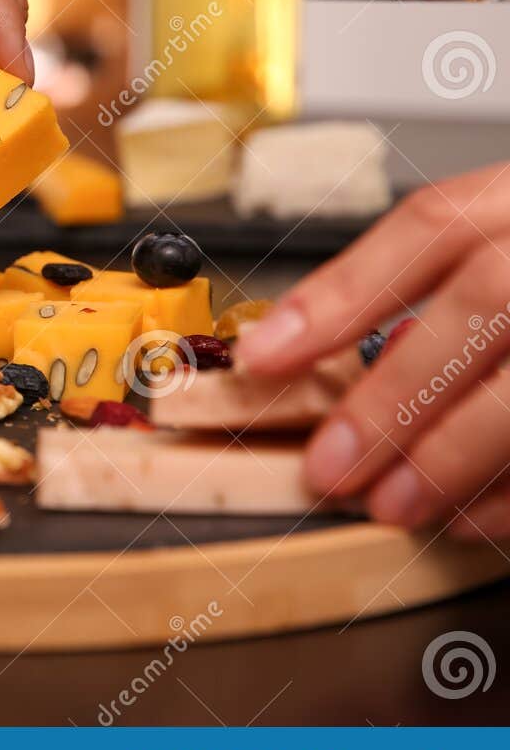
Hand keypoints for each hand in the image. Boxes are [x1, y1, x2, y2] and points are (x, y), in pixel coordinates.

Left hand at [235, 165, 509, 537]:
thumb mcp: (509, 249)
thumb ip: (442, 293)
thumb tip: (339, 357)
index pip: (431, 228)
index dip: (340, 292)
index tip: (264, 355)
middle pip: (488, 298)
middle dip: (399, 393)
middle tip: (332, 467)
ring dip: (459, 453)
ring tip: (396, 506)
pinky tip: (477, 521)